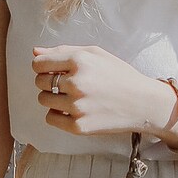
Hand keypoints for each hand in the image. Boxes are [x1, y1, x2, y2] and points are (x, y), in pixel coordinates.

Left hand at [32, 44, 175, 138]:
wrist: (142, 103)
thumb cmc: (119, 75)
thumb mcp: (95, 54)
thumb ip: (63, 51)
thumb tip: (35, 52)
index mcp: (79, 61)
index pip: (39, 64)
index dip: (43, 66)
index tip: (52, 70)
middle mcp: (76, 83)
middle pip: (39, 82)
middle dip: (48, 81)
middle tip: (67, 84)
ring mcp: (76, 106)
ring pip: (43, 100)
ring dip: (52, 98)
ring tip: (71, 96)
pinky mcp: (78, 126)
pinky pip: (51, 118)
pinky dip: (58, 114)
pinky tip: (73, 109)